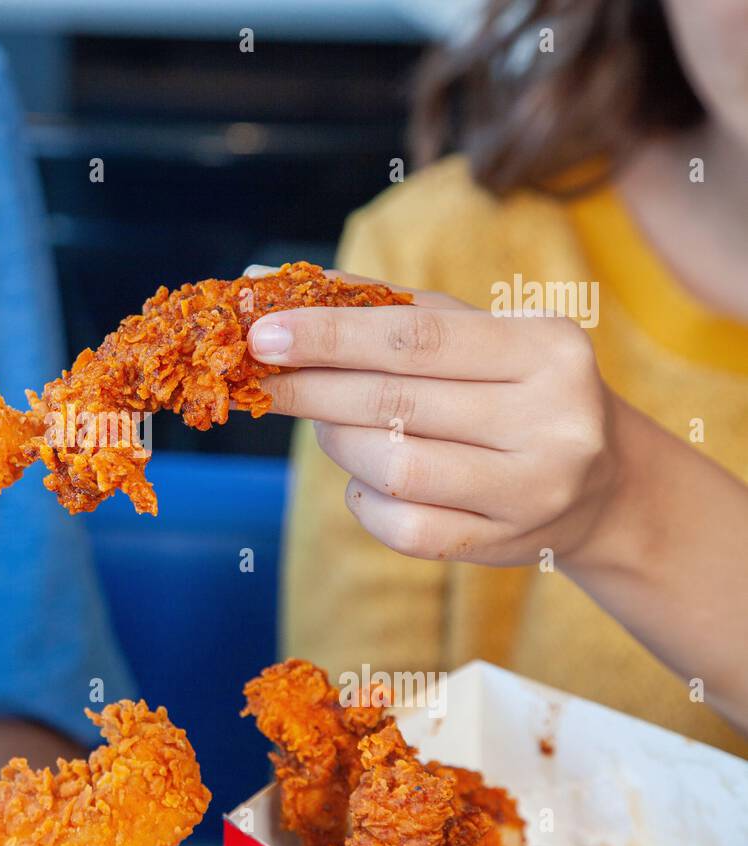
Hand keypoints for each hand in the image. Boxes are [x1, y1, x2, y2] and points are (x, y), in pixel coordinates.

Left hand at [245, 266, 622, 566]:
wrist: (602, 483)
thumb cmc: (510, 387)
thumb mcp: (470, 332)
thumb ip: (377, 306)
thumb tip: (265, 282)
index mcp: (545, 349)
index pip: (416, 339)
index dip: (330, 336)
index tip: (263, 335)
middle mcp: (552, 420)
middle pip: (396, 404)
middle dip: (312, 388)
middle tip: (261, 378)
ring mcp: (533, 491)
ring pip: (393, 469)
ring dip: (339, 443)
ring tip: (330, 423)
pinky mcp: (503, 544)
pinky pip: (401, 526)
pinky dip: (363, 500)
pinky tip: (367, 479)